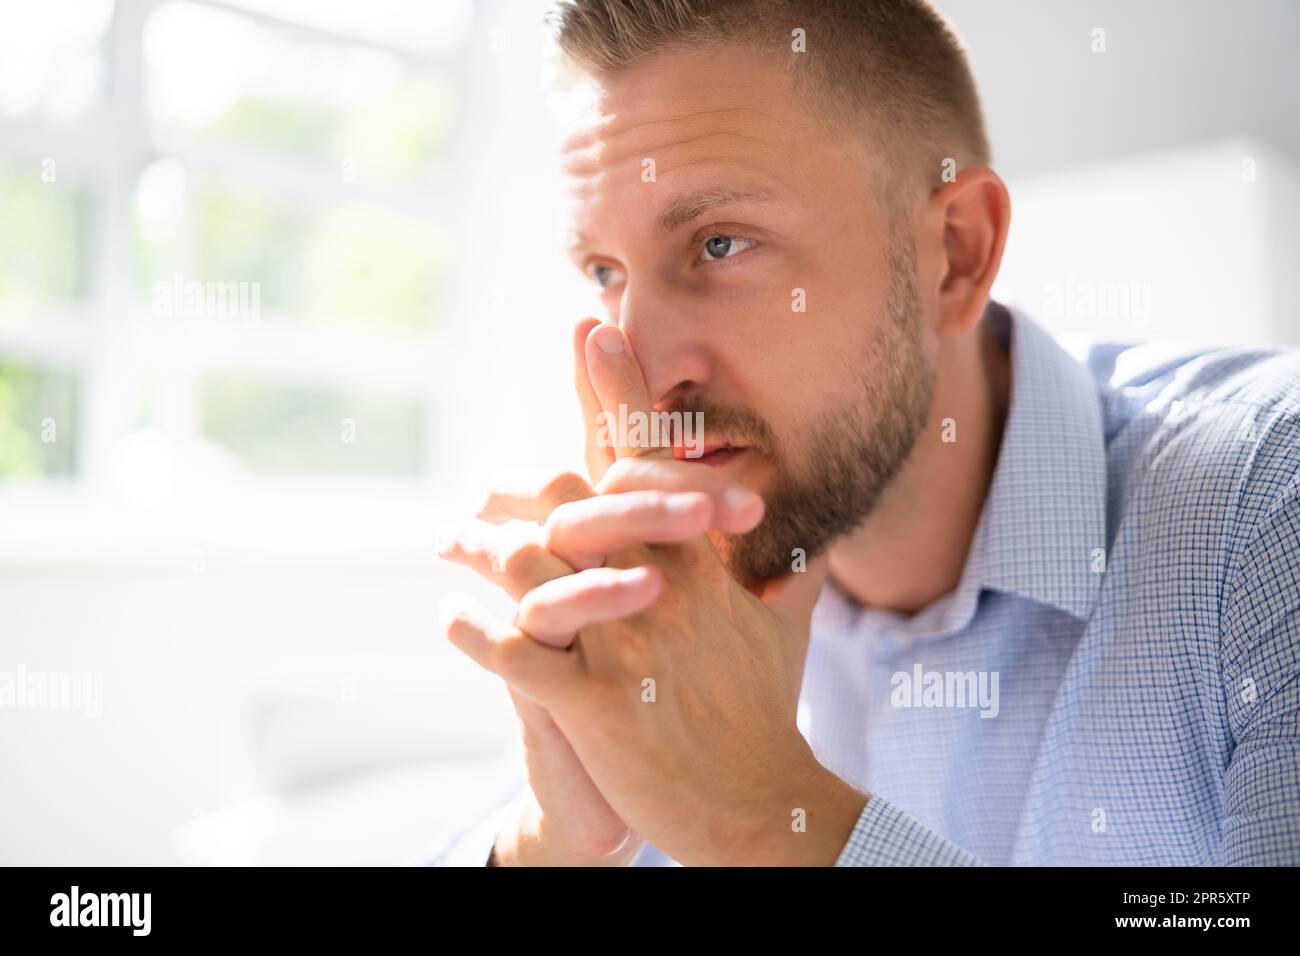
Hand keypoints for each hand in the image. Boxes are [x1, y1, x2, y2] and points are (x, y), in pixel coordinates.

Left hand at [439, 464, 759, 863]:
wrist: (760, 805)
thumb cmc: (767, 718)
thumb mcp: (786, 635)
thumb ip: (794, 579)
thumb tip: (818, 544)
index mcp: (693, 572)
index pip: (636, 483)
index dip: (590, 452)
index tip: (547, 449)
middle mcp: (653, 594)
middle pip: (569, 505)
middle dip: (513, 489)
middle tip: (480, 495)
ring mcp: (618, 647)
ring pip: (526, 564)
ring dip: (476, 545)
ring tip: (449, 540)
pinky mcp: (590, 703)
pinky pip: (512, 654)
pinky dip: (471, 632)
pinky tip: (450, 615)